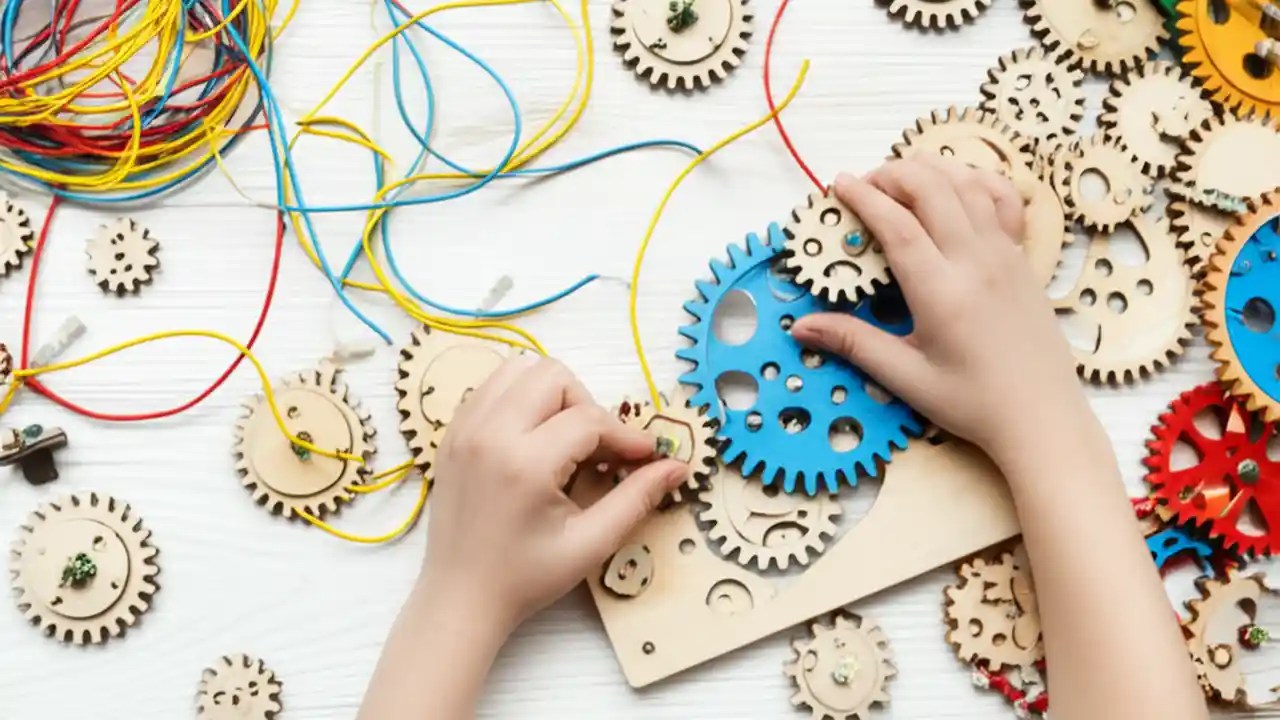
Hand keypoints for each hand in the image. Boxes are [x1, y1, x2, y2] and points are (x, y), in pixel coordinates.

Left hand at [419, 354, 688, 632]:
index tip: (644, 456)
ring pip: (518, 369)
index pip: (588, 419)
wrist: (459, 597)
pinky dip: (519, 399)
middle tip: (594, 447)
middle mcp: (489, 433)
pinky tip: (533, 439)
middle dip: (585, 404)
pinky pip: (491, 387)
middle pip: (552, 375)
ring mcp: (464, 429)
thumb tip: (677, 466)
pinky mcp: (451, 433)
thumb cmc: (526, 577)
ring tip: (562, 438)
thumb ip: (636, 499)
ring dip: (551, 394)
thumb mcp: (590, 544)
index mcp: (524, 464)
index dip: (626, 435)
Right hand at [790, 156, 1087, 462]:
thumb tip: (800, 326)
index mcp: (942, 292)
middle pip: (933, 190)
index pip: (899, 226)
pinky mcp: (1023, 258)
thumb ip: (854, 343)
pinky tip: (957, 183)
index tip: (838, 184)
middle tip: (865, 183)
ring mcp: (1005, 255)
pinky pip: (1004, 200)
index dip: (865, 198)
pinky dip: (977, 180)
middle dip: (893, 174)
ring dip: (931, 169)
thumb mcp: (906, 378)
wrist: (1041, 416)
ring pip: (968, 185)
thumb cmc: (971, 402)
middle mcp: (976, 262)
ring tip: (901, 175)